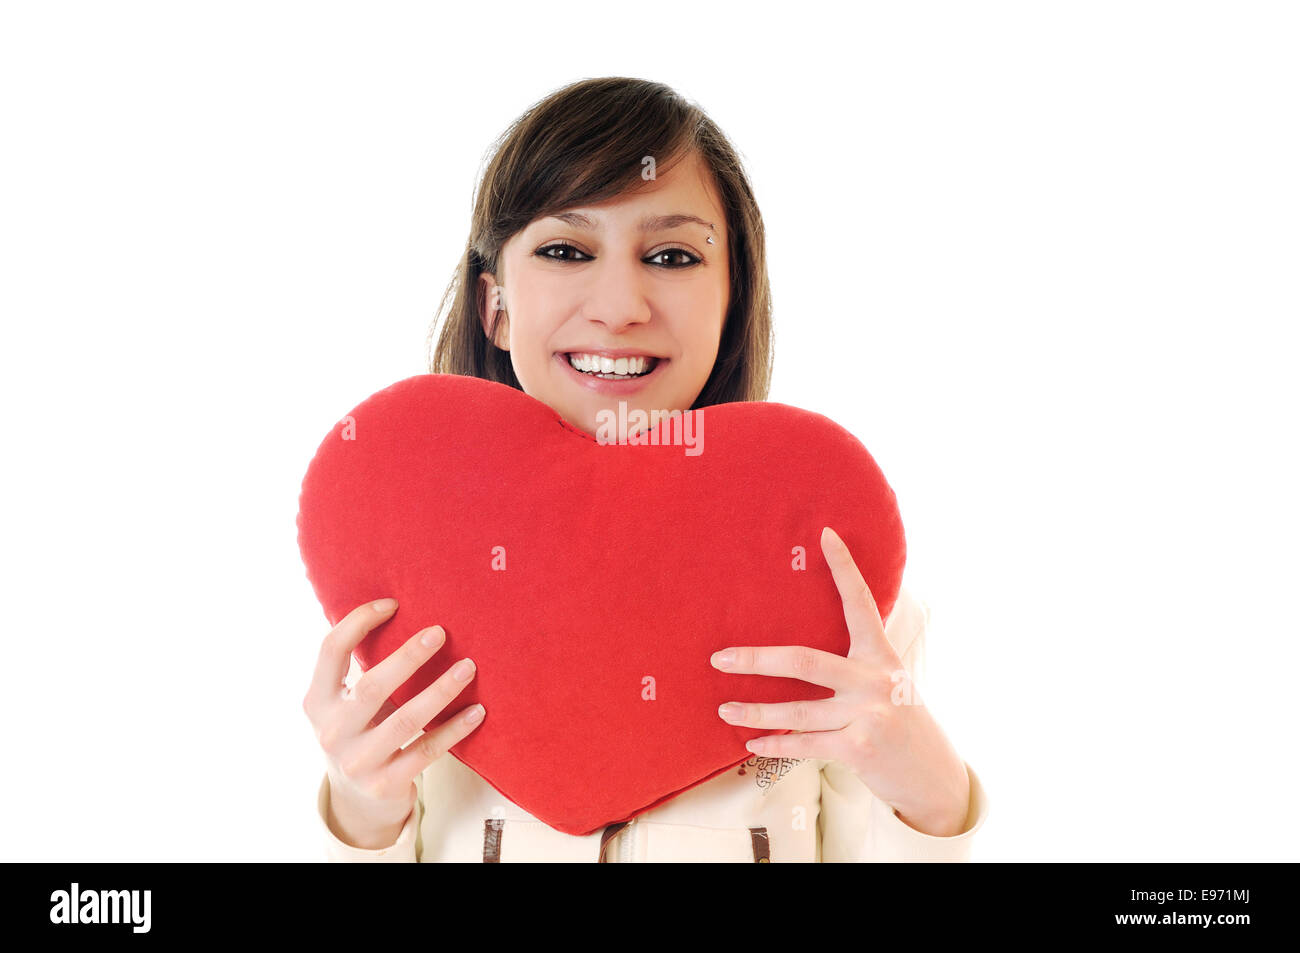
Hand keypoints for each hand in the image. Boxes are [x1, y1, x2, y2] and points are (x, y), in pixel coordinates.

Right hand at [302, 598, 484, 839]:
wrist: (355, 802)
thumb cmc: (359, 732)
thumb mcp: (344, 704)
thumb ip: (360, 670)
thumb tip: (404, 611)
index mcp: (317, 701)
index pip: (331, 650)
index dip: (359, 622)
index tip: (393, 603)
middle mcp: (332, 731)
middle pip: (372, 685)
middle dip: (409, 656)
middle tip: (440, 632)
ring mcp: (357, 761)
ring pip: (406, 720)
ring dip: (441, 690)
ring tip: (469, 667)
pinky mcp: (384, 784)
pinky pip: (427, 750)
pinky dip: (454, 729)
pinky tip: (477, 711)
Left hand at [711, 526, 970, 836]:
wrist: (933, 775)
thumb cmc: (898, 722)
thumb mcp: (887, 683)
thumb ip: (855, 664)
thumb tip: (802, 651)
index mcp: (880, 655)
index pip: (860, 604)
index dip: (844, 568)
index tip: (825, 534)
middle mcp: (874, 681)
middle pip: (804, 661)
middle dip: (756, 659)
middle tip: (718, 658)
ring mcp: (868, 715)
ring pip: (796, 711)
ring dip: (754, 711)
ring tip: (724, 708)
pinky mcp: (860, 749)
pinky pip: (805, 744)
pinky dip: (775, 744)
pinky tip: (751, 742)